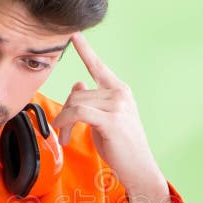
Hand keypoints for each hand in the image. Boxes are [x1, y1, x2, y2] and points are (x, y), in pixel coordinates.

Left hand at [52, 32, 159, 191]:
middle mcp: (120, 93)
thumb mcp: (104, 119)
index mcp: (119, 90)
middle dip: (65, 112)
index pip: (98, 66)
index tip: (73, 34)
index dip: (85, 50)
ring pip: (76, 102)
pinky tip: (64, 133)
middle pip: (77, 91)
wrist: (138, 168)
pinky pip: (79, 112)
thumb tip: (78, 83)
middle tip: (63, 133)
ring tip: (66, 138)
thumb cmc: (121, 146)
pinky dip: (66, 122)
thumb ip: (92, 101)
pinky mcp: (112, 120)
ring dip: (64, 122)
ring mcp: (118, 105)